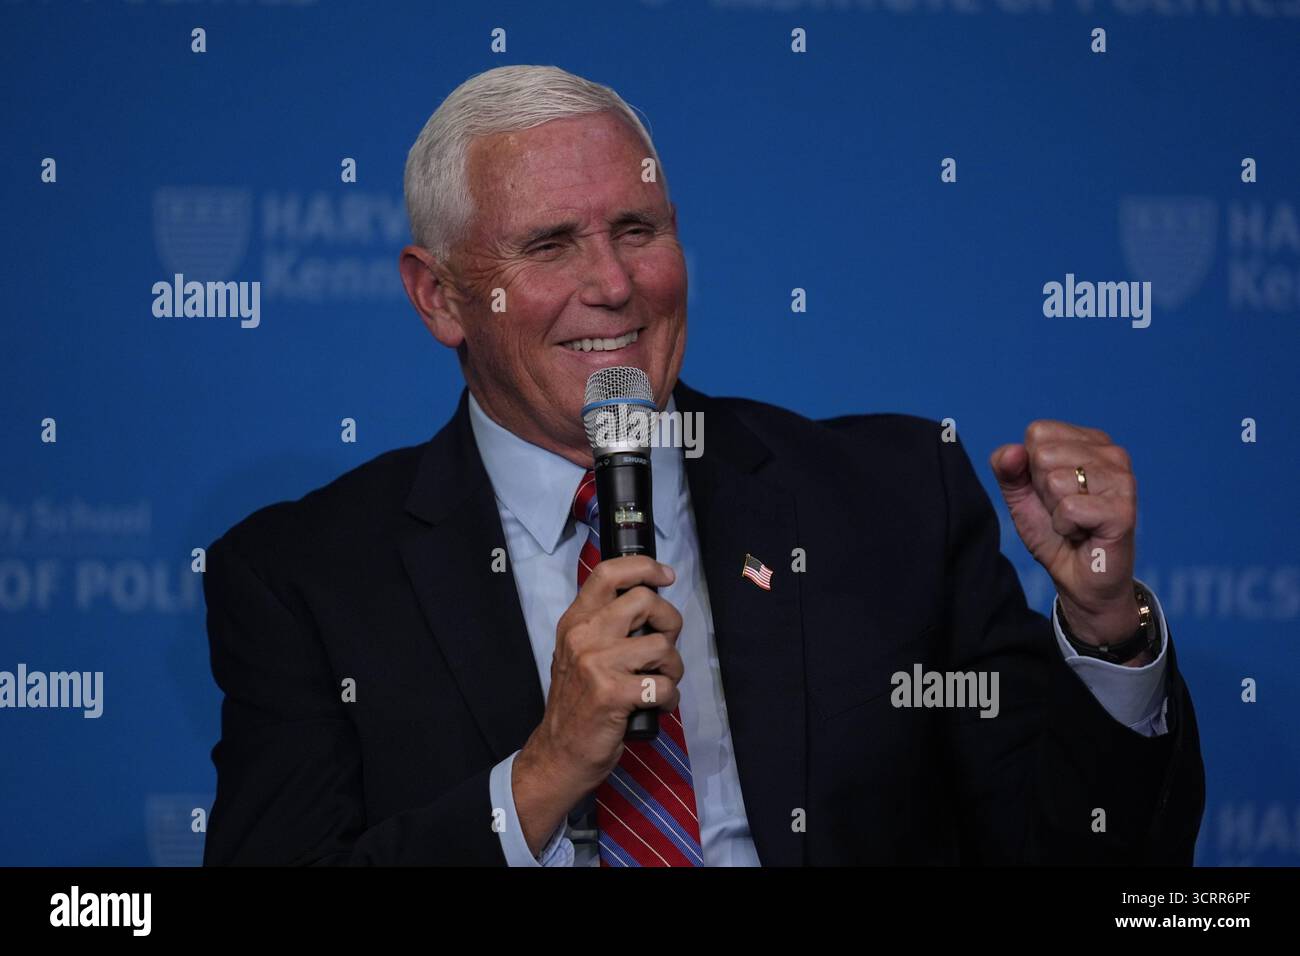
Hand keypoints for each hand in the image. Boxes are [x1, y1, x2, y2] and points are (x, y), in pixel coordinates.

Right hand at [512, 555, 682, 854]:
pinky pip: (664, 685)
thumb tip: (650, 602)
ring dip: (673, 668)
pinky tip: (658, 706)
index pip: (608, 573)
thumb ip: (605, 625)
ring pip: (662, 645)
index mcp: (575, 621)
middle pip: (646, 601)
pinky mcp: (612, 694)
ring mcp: (596, 664)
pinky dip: (670, 698)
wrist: (558, 753)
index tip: (665, 576)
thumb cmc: (577, 703)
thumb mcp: (578, 653)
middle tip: (664, 647)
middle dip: (670, 622)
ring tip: (661, 682)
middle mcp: (584, 636)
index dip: (644, 567)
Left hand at [990, 421, 1142, 651]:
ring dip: (1055, 510)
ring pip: (1056, 480)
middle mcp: (1112, 453)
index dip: (1031, 467)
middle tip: (1064, 510)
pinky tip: (1083, 533)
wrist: (1078, 578)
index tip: (1051, 491)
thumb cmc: (1054, 532)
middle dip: (1043, 490)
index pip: (1038, 432)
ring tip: (1075, 521)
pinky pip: (1069, 508)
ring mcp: (1122, 479)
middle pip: (1043, 454)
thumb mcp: (1021, 495)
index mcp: (1089, 441)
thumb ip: (1007, 468)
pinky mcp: (1123, 509)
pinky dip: (1066, 527)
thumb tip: (1012, 450)